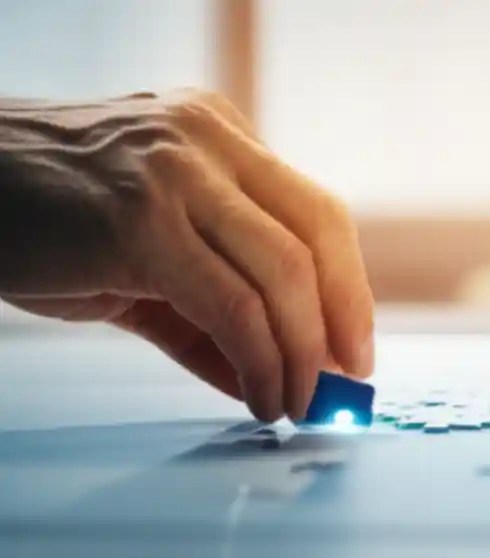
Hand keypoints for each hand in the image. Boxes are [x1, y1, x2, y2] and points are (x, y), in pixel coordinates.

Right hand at [0, 90, 374, 420]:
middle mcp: (206, 140)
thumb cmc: (44, 218)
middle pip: (317, 237)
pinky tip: (260, 396)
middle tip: (340, 387)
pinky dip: (259, 362)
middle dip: (341, 322)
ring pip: (283, 274)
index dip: (351, 290)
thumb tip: (282, 377)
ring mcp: (174, 175)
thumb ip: (215, 308)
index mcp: (217, 133)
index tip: (357, 352)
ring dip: (301, 355)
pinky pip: (231, 306)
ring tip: (296, 404)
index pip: (318, 214)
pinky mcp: (139, 225)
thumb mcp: (147, 250)